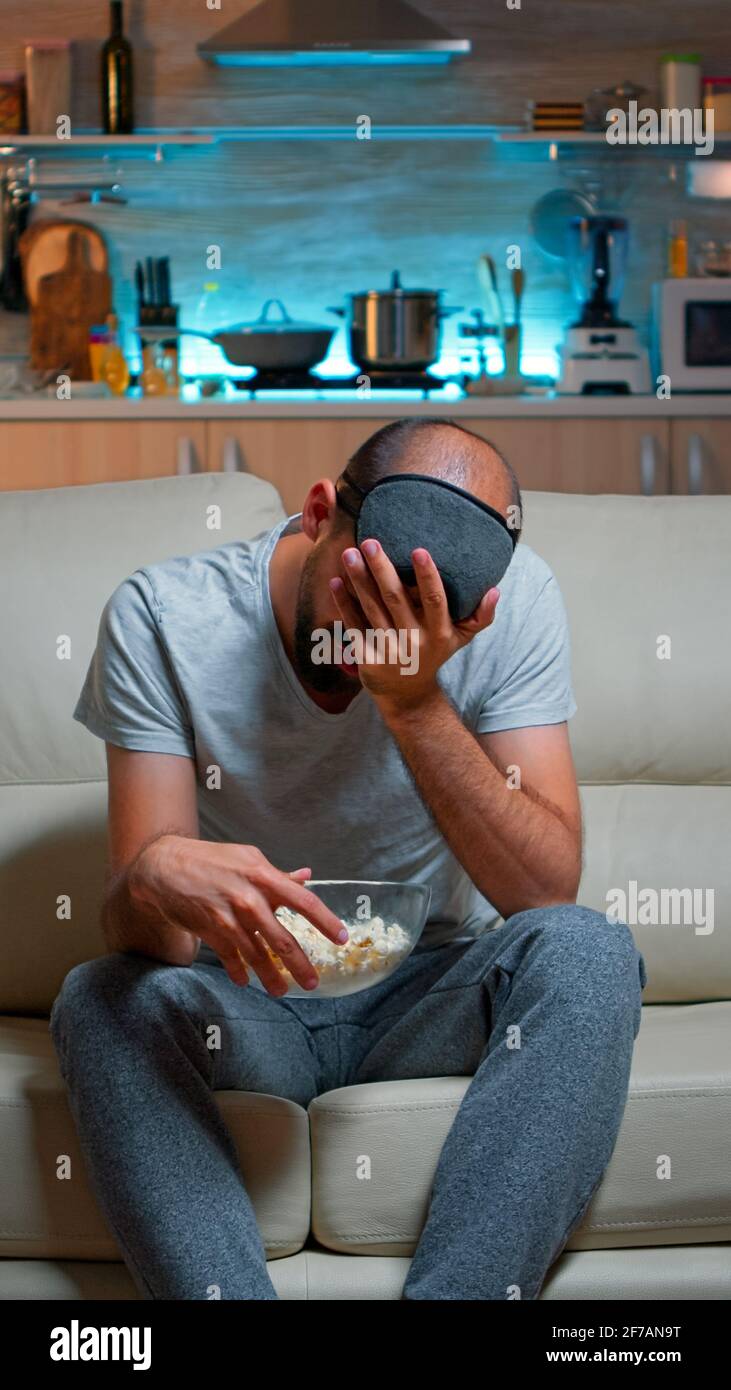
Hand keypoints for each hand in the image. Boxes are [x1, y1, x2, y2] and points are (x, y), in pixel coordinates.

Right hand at [130, 836, 347, 994]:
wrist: (165, 867)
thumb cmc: (211, 860)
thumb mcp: (247, 858)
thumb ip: (278, 875)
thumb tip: (306, 876)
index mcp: (263, 875)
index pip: (304, 901)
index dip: (326, 921)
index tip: (341, 938)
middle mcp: (249, 898)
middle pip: (283, 939)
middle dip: (300, 965)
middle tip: (312, 982)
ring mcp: (229, 917)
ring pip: (257, 955)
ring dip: (271, 976)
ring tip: (281, 990)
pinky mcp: (211, 931)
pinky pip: (231, 958)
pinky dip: (239, 972)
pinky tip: (246, 981)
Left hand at [329, 538, 499, 711]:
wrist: (407, 694)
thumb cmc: (433, 655)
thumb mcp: (460, 639)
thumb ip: (479, 616)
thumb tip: (495, 589)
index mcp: (439, 633)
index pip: (435, 600)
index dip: (427, 576)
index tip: (419, 550)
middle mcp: (414, 642)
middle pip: (396, 599)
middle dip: (382, 568)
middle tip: (370, 541)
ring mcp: (389, 650)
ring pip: (371, 608)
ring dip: (359, 580)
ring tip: (349, 554)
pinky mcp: (367, 657)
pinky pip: (353, 625)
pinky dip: (344, 603)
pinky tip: (336, 580)